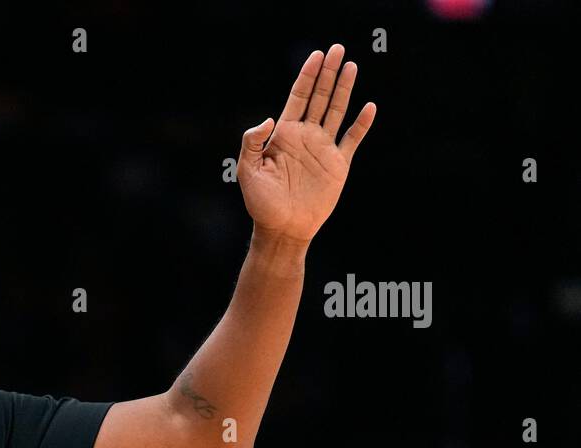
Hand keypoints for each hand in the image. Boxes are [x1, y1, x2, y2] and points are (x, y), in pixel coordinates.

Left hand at [237, 44, 376, 242]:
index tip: (316, 55)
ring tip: (350, 66)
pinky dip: (362, 124)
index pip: (298, 98)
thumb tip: (269, 118)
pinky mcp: (338, 165)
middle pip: (319, 98)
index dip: (307, 76)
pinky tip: (369, 107)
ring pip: (336, 111)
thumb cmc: (261, 203)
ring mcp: (323, 149)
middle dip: (327, 73)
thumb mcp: (247, 171)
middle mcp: (305, 137)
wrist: (283, 229)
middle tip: (337, 49)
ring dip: (343, 89)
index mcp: (284, 135)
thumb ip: (252, 142)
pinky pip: (352, 139)